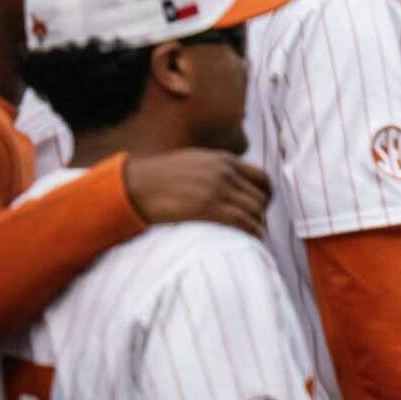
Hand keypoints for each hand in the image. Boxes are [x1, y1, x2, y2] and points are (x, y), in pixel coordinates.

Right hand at [122, 150, 271, 236]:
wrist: (133, 185)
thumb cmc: (158, 178)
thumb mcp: (193, 162)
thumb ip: (214, 169)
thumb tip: (229, 182)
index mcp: (223, 160)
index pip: (262, 177)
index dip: (267, 196)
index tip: (262, 208)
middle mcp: (224, 172)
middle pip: (260, 196)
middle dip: (262, 214)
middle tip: (257, 226)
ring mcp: (216, 188)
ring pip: (254, 209)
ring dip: (258, 224)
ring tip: (254, 236)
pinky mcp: (207, 206)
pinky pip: (242, 220)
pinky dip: (252, 230)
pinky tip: (252, 239)